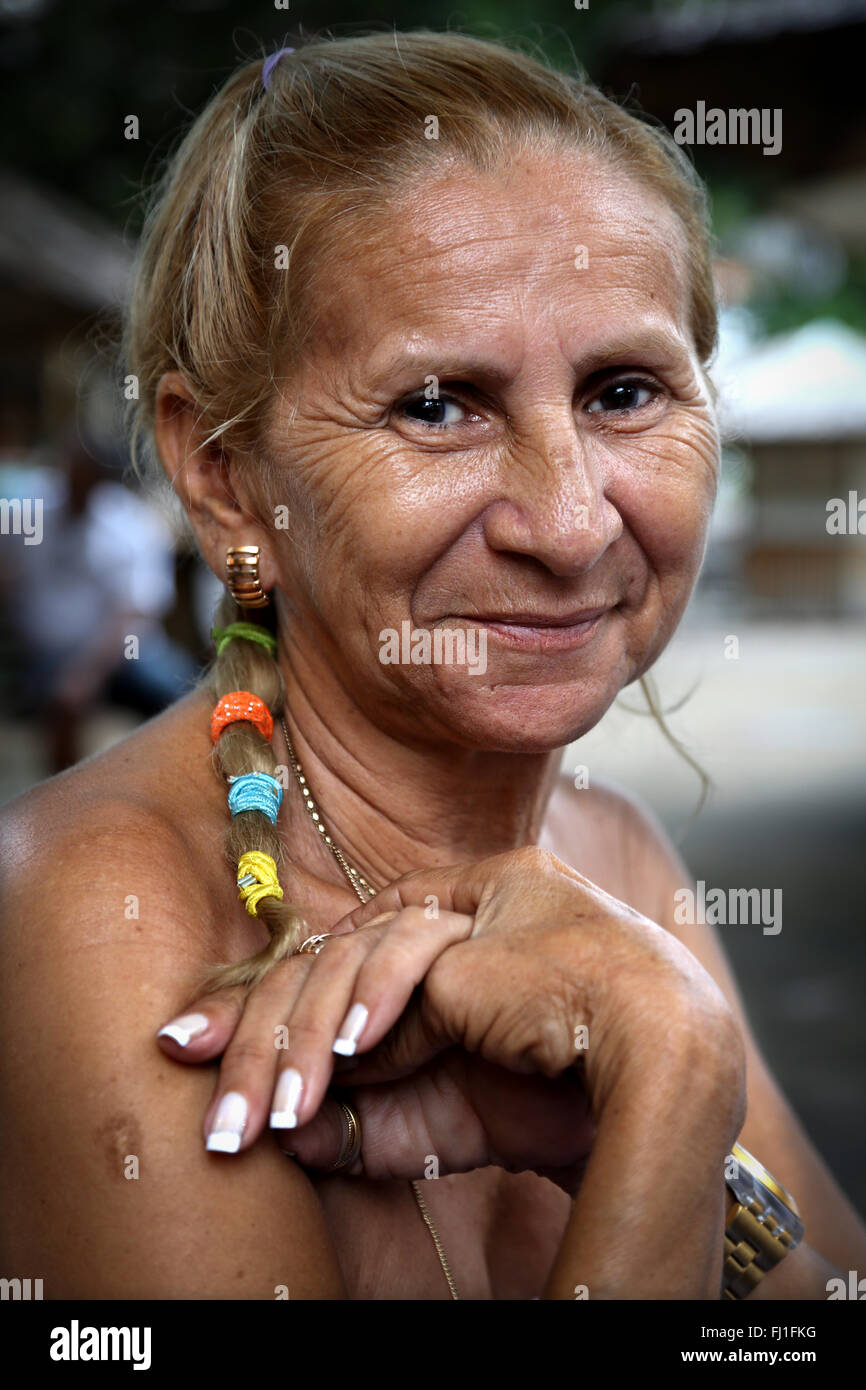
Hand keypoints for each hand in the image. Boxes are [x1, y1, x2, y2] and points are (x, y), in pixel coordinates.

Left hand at [158, 848, 743, 1185]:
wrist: (664, 1085)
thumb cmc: (557, 1101)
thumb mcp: (438, 1123)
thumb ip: (368, 1120)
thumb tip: (284, 1131)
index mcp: (433, 951)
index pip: (329, 965)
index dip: (263, 1009)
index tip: (200, 1050)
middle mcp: (443, 913)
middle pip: (322, 956)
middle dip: (254, 1020)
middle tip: (194, 1069)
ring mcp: (467, 906)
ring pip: (349, 953)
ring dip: (303, 1035)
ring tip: (274, 1110)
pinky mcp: (491, 919)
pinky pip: (407, 955)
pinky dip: (372, 1004)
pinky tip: (347, 1056)